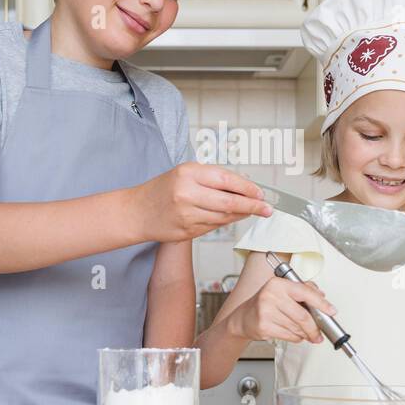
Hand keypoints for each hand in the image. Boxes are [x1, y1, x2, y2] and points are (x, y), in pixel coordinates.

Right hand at [135, 162, 270, 241]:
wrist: (136, 212)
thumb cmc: (162, 189)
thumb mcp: (185, 173)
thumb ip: (212, 178)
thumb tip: (244, 186)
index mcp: (188, 173)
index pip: (227, 180)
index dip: (248, 188)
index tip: (261, 193)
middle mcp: (187, 193)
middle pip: (230, 202)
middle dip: (253, 206)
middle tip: (267, 209)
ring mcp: (187, 214)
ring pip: (224, 217)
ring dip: (241, 215)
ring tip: (251, 211)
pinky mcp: (186, 231)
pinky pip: (214, 227)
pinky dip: (226, 222)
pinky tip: (231, 217)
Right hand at [229, 276, 334, 344]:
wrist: (243, 318)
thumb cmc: (265, 303)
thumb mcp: (282, 290)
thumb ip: (303, 289)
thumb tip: (321, 295)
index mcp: (278, 284)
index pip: (305, 292)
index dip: (321, 303)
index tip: (331, 311)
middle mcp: (271, 296)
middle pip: (302, 315)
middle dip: (314, 327)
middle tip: (319, 333)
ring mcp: (266, 312)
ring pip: (297, 328)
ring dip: (305, 334)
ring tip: (307, 334)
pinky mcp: (264, 327)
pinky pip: (289, 336)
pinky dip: (296, 338)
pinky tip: (295, 335)